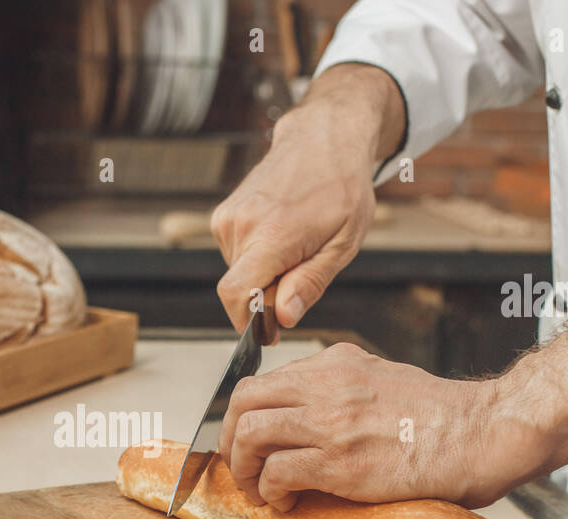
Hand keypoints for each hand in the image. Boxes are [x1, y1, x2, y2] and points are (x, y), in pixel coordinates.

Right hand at [210, 64, 404, 334]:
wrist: (322, 138)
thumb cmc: (341, 187)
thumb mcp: (343, 243)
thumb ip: (310, 283)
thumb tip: (284, 318)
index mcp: (270, 236)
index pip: (236, 296)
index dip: (249, 323)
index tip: (269, 332)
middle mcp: (240, 226)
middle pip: (242, 289)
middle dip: (268, 296)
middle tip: (303, 274)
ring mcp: (227, 218)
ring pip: (240, 273)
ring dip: (265, 275)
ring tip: (297, 246)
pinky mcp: (224, 215)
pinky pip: (236, 255)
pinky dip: (258, 258)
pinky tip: (283, 235)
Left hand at [217, 343, 550, 510]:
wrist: (483, 434)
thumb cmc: (442, 417)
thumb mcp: (384, 378)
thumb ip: (341, 388)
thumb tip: (305, 411)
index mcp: (336, 364)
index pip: (263, 381)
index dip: (244, 416)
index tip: (247, 443)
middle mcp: (327, 385)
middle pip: (243, 400)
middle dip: (229, 438)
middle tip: (241, 467)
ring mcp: (331, 422)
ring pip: (249, 433)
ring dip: (244, 469)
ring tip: (260, 490)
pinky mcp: (340, 462)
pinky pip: (277, 473)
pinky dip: (271, 492)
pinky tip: (287, 502)